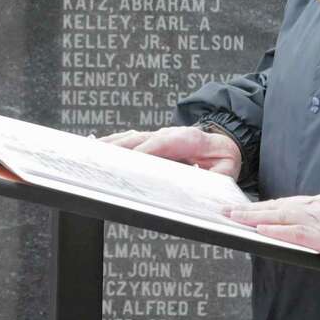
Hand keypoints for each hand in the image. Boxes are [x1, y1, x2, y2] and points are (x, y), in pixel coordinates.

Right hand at [98, 127, 241, 179]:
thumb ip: (216, 177)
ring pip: (131, 138)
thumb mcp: (226, 170)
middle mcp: (169, 134)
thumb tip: (205, 185)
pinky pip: (129, 140)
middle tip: (103, 160)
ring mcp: (158, 135)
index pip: (162, 143)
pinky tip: (98, 147)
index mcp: (188, 139)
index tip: (130, 160)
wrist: (223, 143)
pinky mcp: (152, 140)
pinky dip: (113, 143)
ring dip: (112, 146)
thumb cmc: (222, 159)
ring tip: (94, 153)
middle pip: (140, 139)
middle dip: (121, 149)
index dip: (145, 150)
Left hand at [224, 192, 319, 278]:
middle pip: (280, 205)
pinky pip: (297, 232)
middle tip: (229, 210)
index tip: (245, 208)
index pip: (287, 202)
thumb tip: (295, 228)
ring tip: (236, 217)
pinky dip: (277, 230)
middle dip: (252, 208)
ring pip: (283, 214)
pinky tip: (261, 229)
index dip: (264, 206)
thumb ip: (318, 222)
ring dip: (256, 216)